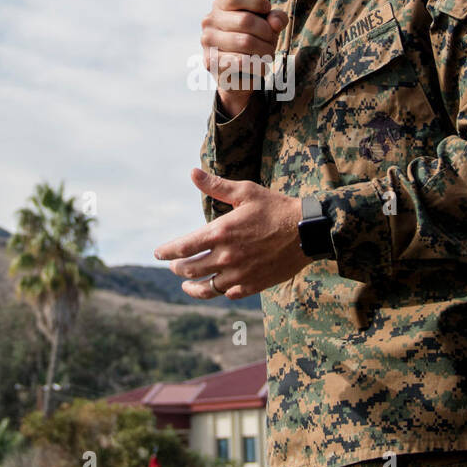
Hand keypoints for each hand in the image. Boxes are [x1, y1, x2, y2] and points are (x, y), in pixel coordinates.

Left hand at [154, 169, 308, 299]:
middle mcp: (226, 257)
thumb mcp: (246, 192)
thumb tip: (193, 173)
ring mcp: (239, 274)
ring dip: (192, 287)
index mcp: (220, 233)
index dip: (167, 252)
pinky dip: (219, 290)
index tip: (158, 253)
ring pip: (207, 288)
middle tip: (173, 266)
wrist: (307, 231)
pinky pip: (229, 293)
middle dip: (177, 268)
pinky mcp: (253, 284)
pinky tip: (217, 287)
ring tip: (186, 285)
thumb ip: (217, 186)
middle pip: (190, 269)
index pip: (183, 247)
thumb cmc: (276, 208)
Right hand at [201, 0, 287, 118]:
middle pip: (246, 20)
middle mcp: (210, 21)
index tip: (267, 11)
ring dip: (265, 51)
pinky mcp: (211, 62)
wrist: (237, 75)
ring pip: (246, 42)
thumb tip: (276, 23)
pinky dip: (258, 66)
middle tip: (272, 42)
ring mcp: (207, 41)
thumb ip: (276, 18)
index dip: (257, 2)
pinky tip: (260, 67)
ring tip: (267, 55)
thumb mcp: (268, 25)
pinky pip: (242, 61)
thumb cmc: (253, 42)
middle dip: (267, 33)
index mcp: (221, 6)